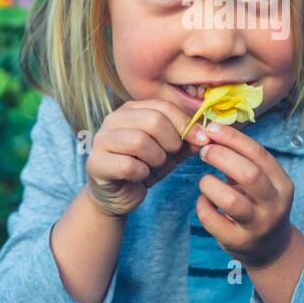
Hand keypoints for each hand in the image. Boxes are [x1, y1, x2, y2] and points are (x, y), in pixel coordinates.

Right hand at [85, 99, 210, 217]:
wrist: (118, 195)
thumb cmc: (144, 167)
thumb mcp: (170, 152)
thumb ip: (186, 141)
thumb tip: (207, 135)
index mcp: (132, 110)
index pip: (163, 106)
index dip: (186, 123)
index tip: (202, 140)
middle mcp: (113, 119)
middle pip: (153, 121)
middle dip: (171, 141)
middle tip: (172, 155)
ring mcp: (101, 140)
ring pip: (140, 141)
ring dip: (156, 159)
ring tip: (154, 166)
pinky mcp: (96, 163)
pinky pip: (128, 166)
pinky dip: (142, 174)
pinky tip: (140, 176)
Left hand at [194, 122, 295, 269]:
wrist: (270, 248)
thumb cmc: (260, 204)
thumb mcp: (263, 182)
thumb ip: (243, 160)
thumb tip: (212, 131)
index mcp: (282, 184)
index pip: (259, 154)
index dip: (233, 138)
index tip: (212, 129)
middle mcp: (274, 205)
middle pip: (249, 175)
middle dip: (221, 157)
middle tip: (203, 151)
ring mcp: (257, 226)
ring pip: (230, 200)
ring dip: (210, 184)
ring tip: (205, 180)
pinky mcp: (237, 242)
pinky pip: (212, 219)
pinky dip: (202, 205)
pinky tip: (205, 201)